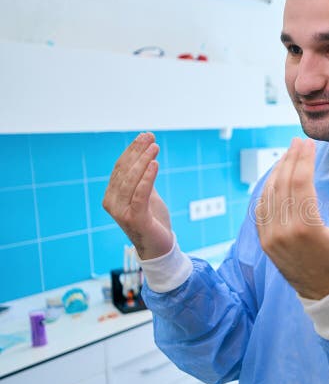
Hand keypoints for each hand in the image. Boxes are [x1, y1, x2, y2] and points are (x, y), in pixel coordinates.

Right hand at [103, 133, 172, 259]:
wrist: (159, 247)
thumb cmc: (153, 221)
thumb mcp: (147, 195)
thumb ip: (143, 179)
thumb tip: (146, 157)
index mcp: (112, 196)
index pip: (120, 168)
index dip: (132, 150)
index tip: (145, 136)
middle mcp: (112, 203)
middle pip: (124, 171)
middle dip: (137, 151)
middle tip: (150, 136)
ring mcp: (121, 212)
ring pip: (131, 180)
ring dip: (143, 161)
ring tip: (155, 146)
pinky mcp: (135, 218)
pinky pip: (140, 194)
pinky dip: (147, 178)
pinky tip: (155, 163)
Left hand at [257, 138, 328, 299]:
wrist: (325, 294)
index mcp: (307, 227)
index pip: (300, 182)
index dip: (304, 159)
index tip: (307, 144)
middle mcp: (284, 231)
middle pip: (283, 184)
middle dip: (290, 159)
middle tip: (297, 142)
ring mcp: (270, 237)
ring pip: (269, 194)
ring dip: (277, 171)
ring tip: (287, 155)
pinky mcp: (265, 241)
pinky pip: (261, 208)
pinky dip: (268, 189)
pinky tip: (276, 178)